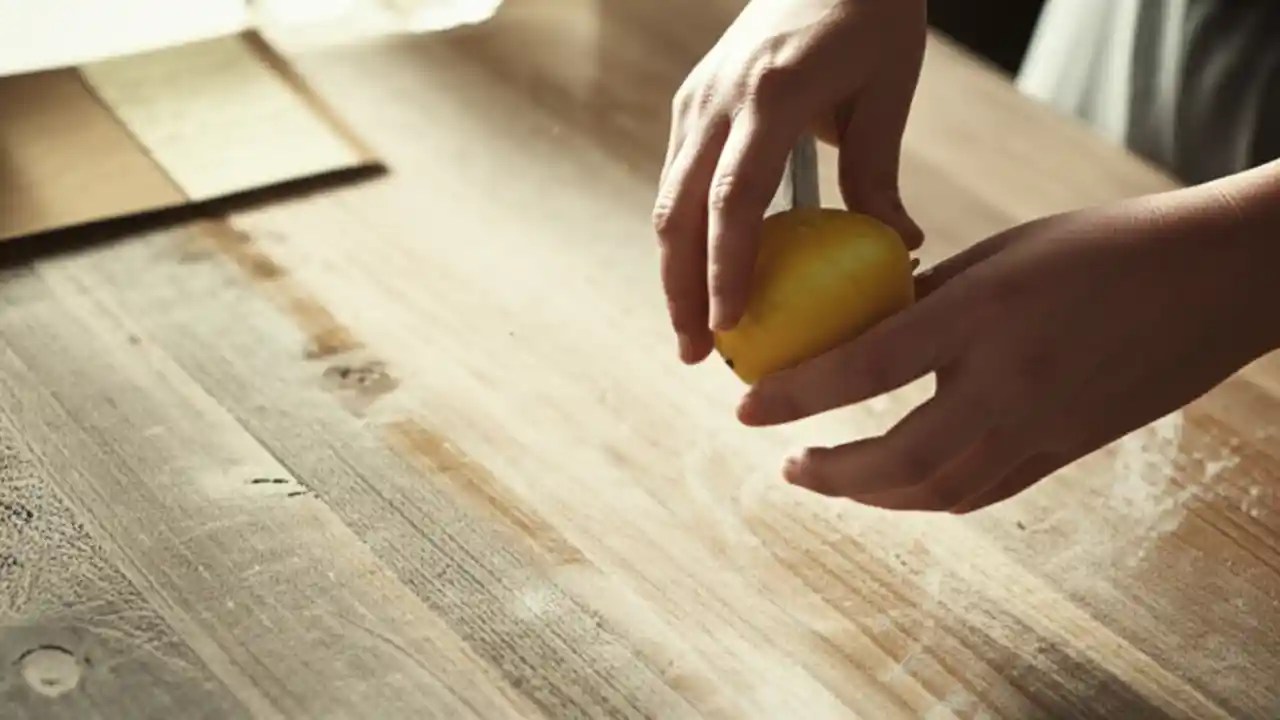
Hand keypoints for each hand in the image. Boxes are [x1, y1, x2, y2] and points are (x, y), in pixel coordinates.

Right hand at [653, 0, 926, 362]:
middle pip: (678, 212)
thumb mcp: (887, 90)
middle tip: (697, 353)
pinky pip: (679, 182)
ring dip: (675, 270)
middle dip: (678, 290)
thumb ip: (878, 173)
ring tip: (694, 328)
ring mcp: (695, 100)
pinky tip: (704, 274)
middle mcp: (717, 100)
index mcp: (770, 96)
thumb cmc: (870, 16)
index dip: (724, 269)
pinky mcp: (690, 103)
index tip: (729, 326)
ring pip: (668, 202)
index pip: (734, 200)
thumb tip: (897, 251)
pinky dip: (686, 235)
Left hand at [736, 176, 1279, 512]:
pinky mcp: (1068, 451)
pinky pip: (984, 492)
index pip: (865, 367)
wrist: (1211, 282)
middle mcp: (1007, 383)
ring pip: (938, 490)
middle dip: (831, 473)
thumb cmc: (1102, 248)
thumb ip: (927, 297)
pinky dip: (930, 496)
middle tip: (789, 467)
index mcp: (981, 316)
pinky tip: (902, 486)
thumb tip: (861, 328)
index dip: (796, 394)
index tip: (745, 410)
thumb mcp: (1001, 253)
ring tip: (833, 480)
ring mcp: (1042, 427)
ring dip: (874, 496)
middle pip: (897, 460)